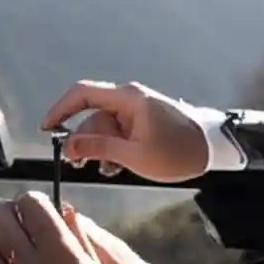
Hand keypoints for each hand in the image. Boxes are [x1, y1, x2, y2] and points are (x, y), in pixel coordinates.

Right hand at [40, 79, 208, 182]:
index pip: (82, 94)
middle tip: (77, 163)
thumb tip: (69, 144)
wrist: (216, 149)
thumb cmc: (179, 151)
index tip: (47, 130)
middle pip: (92, 116)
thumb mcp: (135, 155)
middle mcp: (129, 98)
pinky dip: (113, 148)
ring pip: (104, 127)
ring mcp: (136, 110)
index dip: (60, 110)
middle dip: (82, 140)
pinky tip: (116, 166)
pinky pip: (118, 131)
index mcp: (127, 98)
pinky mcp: (143, 121)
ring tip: (105, 170)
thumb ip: (99, 147)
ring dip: (99, 149)